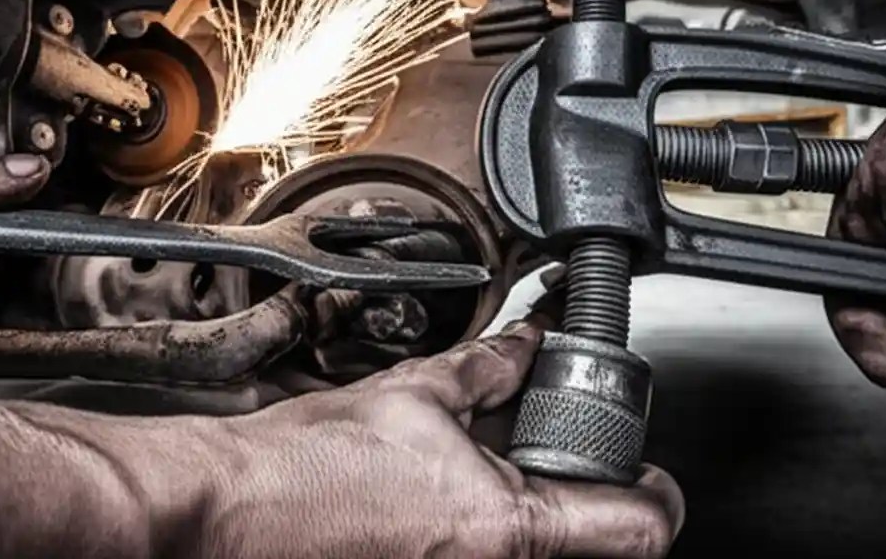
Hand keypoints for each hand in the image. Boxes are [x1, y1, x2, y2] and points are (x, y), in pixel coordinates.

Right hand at [201, 321, 683, 557]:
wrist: (229, 512)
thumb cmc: (304, 466)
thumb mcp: (413, 392)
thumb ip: (488, 368)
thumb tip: (526, 347)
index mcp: (508, 527)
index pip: (640, 526)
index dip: (656, 490)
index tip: (645, 469)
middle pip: (587, 541)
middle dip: (576, 488)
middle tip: (546, 448)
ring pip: (531, 548)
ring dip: (522, 504)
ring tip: (474, 465)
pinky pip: (480, 554)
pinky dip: (475, 522)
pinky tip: (434, 493)